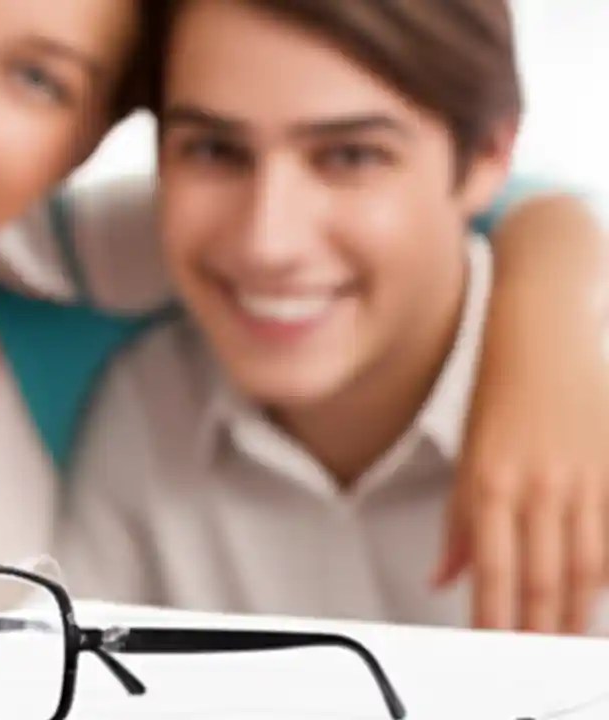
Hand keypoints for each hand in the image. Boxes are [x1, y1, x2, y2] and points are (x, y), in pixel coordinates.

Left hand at [434, 279, 608, 634]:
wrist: (543, 332)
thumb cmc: (501, 391)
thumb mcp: (466, 457)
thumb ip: (459, 524)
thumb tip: (445, 577)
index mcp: (491, 483)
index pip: (494, 573)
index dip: (495, 621)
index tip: (490, 650)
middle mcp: (539, 485)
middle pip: (546, 579)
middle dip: (540, 630)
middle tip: (533, 661)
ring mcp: (585, 478)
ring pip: (588, 566)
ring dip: (578, 612)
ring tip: (567, 641)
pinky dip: (607, 569)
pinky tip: (598, 593)